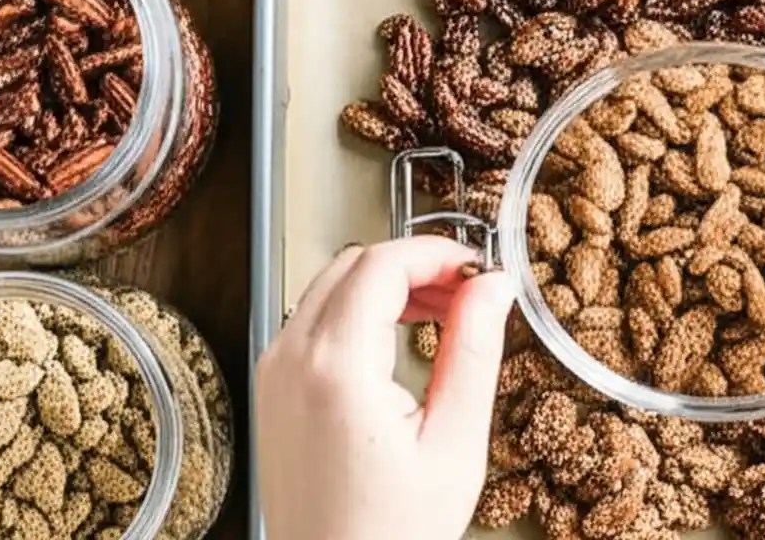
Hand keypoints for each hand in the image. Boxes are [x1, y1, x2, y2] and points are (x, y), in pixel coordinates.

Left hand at [255, 236, 515, 539]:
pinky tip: (397, 339)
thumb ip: (474, 352)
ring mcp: (274, 372)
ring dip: (385, 284)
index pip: (383, 264)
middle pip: (353, 263)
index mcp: (337, 368)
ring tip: (441, 315)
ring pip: (329, 284)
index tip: (477, 267)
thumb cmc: (392, 531)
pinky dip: (357, 311)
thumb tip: (492, 286)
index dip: (436, 252)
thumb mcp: (455, 442)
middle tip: (467, 292)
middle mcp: (291, 359)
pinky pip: (313, 318)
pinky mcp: (272, 388)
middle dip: (414, 264)